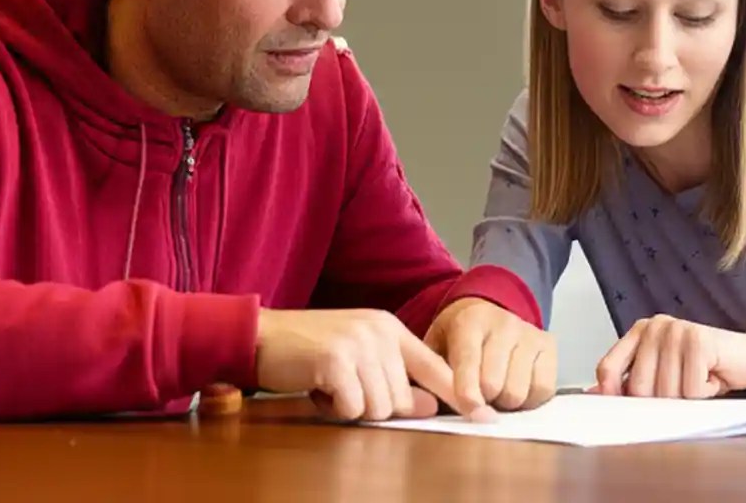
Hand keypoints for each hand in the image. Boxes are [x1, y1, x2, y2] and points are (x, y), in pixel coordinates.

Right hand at [255, 308, 493, 421]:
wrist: (259, 335)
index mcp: (390, 328)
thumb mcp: (357, 355)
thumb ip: (395, 377)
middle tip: (345, 387)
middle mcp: (380, 332)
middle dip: (374, 406)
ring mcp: (359, 344)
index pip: (436, 366)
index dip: (460, 395)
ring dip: (352, 407)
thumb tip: (427, 407)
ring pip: (379, 408)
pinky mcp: (336, 361)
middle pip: (403, 400)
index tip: (485, 416)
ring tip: (330, 384)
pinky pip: (351, 408)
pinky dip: (333, 408)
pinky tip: (318, 387)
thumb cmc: (308, 349)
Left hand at [424, 297, 557, 412]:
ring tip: (496, 393)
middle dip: (484, 401)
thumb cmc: (457, 337)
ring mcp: (529, 333)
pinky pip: (543, 389)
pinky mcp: (549, 345)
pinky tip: (517, 390)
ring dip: (505, 404)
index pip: (469, 362)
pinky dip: (529, 400)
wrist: (488, 311)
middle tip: (477, 398)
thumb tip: (428, 407)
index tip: (468, 410)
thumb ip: (432, 372)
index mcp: (470, 322)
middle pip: (496, 384)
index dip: (467, 391)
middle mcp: (503, 324)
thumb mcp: (435, 345)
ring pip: (519, 392)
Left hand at [592, 315, 745, 397]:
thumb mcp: (663, 375)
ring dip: (685, 399)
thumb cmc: (705, 368)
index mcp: (640, 331)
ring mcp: (676, 331)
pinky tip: (711, 377)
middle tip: (681, 391)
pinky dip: (704, 393)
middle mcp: (654, 326)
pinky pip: (690, 390)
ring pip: (664, 392)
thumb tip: (596, 395)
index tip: (621, 410)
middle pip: (637, 387)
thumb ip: (630, 381)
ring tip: (697, 381)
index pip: (607, 367)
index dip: (611, 394)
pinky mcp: (698, 341)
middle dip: (661, 401)